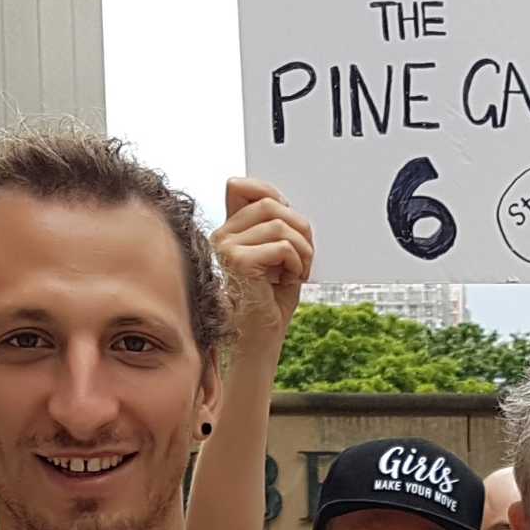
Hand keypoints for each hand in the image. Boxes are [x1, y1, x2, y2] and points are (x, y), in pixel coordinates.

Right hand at [216, 178, 312, 354]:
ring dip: (302, 249)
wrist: (259, 342)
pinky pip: (282, 246)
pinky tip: (293, 279)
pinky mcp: (239, 261)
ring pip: (279, 225)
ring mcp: (227, 248)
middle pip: (269, 203)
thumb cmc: (270, 304)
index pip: (240, 187)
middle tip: (306, 254)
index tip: (290, 217)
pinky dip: (297, 262)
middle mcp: (222, 236)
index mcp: (230, 232)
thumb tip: (291, 206)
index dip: (270, 191)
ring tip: (300, 270)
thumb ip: (279, 229)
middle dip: (299, 226)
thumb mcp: (279, 258)